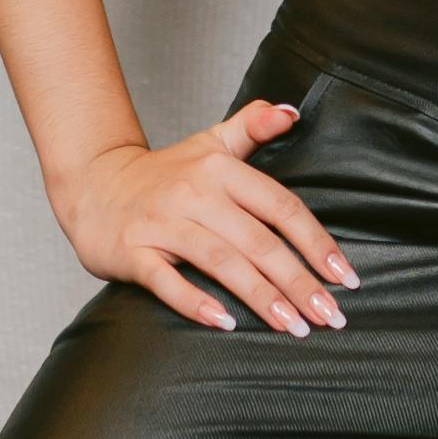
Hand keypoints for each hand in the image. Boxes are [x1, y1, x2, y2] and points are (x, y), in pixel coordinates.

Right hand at [57, 104, 360, 339]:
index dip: (316, 242)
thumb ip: (252, 127)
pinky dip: (195, 302)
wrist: (92, 184)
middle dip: (298, 282)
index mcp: (220, 169)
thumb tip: (291, 112)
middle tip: (330, 316)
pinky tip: (225, 323)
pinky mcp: (132, 251)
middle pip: (258, 241)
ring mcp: (161, 223)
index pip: (280, 207)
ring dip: (261, 297)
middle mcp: (193, 193)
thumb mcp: (210, 143)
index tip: (345, 277)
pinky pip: (166, 280)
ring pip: (220, 262)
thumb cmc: (163, 173)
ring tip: (294, 326)